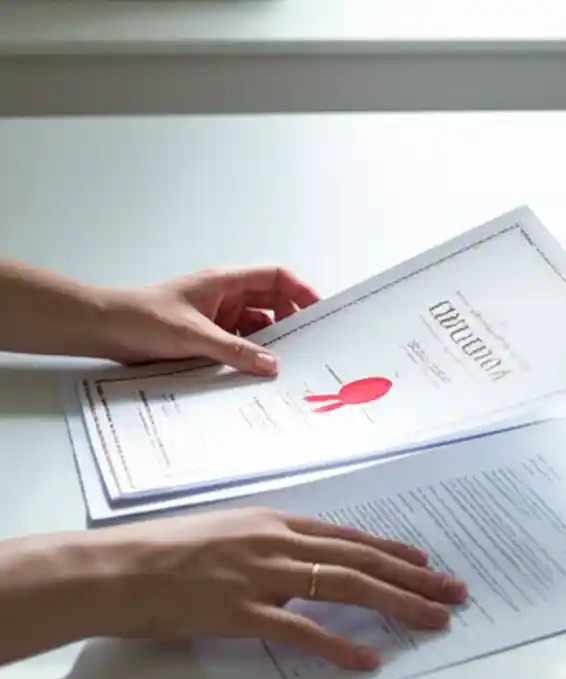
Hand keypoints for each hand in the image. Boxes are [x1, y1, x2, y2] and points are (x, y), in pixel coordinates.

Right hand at [84, 508, 467, 669]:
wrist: (112, 568)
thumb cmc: (161, 553)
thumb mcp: (225, 534)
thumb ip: (267, 546)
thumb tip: (299, 562)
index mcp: (274, 522)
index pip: (349, 536)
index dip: (392, 549)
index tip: (425, 560)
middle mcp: (278, 542)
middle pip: (362, 560)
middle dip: (415, 576)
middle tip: (454, 590)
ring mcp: (262, 575)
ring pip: (347, 587)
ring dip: (397, 604)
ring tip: (434, 618)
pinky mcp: (242, 611)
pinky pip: (301, 631)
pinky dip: (339, 645)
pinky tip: (367, 659)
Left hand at [98, 266, 320, 375]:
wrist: (102, 328)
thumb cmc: (143, 318)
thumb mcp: (193, 335)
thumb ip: (235, 351)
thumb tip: (273, 365)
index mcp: (226, 281)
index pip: (276, 277)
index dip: (301, 291)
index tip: (319, 312)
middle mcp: (225, 295)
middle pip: (272, 301)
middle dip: (290, 321)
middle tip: (307, 345)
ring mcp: (217, 315)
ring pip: (257, 325)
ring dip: (269, 342)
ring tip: (285, 363)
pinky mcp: (206, 334)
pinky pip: (239, 342)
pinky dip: (249, 354)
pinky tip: (255, 371)